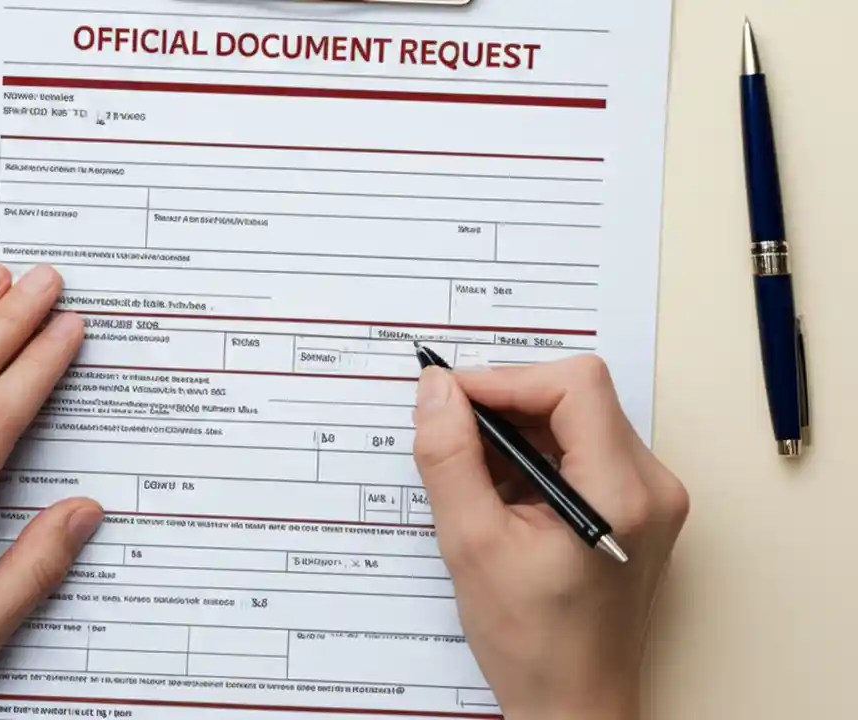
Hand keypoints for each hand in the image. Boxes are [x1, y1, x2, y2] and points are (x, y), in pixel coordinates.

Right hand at [413, 357, 688, 719]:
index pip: (573, 385)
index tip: (451, 398)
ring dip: (516, 431)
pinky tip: (499, 494)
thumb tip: (436, 391)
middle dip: (505, 405)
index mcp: (622, 493)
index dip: (504, 379)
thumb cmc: (534, 646)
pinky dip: (533, 456)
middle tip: (451, 434)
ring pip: (576, 420)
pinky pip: (581, 450)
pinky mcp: (635, 507)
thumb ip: (449, 457)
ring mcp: (648, 497)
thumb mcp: (471, 544)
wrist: (575, 707)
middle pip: (576, 396)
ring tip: (472, 474)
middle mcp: (650, 485)